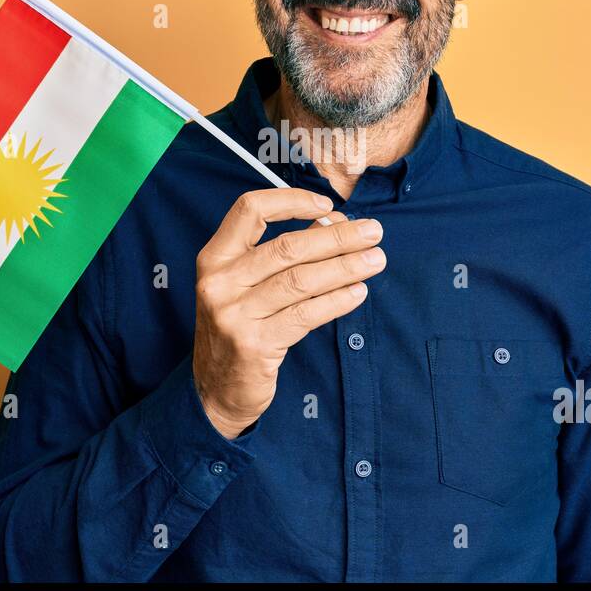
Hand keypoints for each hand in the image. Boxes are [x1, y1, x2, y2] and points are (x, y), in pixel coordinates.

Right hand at [192, 188, 385, 438]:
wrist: (216, 389)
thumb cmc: (240, 327)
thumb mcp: (244, 285)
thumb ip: (280, 255)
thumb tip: (334, 224)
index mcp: (215, 257)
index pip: (250, 210)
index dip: (291, 200)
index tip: (328, 205)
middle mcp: (219, 282)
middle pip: (288, 246)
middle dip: (337, 236)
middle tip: (373, 232)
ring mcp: (234, 314)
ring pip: (301, 280)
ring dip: (345, 267)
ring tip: (375, 261)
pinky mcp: (254, 344)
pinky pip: (306, 314)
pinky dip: (337, 300)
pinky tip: (358, 292)